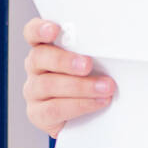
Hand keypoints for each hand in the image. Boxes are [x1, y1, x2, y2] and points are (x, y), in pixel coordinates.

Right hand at [22, 17, 115, 138]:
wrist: (88, 117)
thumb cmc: (91, 81)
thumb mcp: (94, 64)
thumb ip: (94, 54)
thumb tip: (114, 50)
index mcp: (46, 49)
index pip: (33, 33)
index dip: (40, 30)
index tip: (54, 30)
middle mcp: (36, 68)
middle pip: (39, 57)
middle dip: (65, 60)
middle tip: (88, 65)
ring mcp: (34, 91)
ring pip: (48, 85)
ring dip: (80, 86)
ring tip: (105, 88)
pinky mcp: (38, 114)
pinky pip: (54, 109)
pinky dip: (79, 105)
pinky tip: (97, 102)